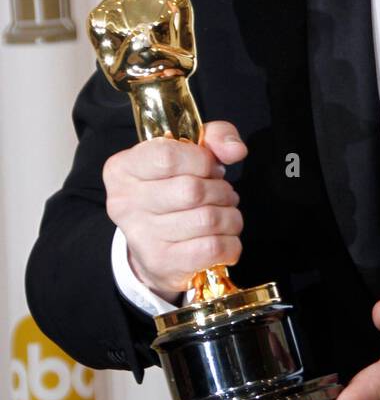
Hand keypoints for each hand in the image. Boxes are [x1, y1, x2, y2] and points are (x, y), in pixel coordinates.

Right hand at [103, 120, 246, 301]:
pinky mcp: (161, 262)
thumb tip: (236, 149)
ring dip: (230, 217)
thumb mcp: (189, 152)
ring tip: (225, 215)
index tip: (209, 168)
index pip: (168, 156)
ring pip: (207, 220)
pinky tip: (224, 238)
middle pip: (192, 190)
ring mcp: (140, 236)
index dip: (202, 160)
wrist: (155, 246)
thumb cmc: (173, 190)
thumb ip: (215, 137)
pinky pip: (213, 248)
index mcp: (123, 168)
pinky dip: (230, 242)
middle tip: (222, 195)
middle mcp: (123, 202)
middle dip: (221, 191)